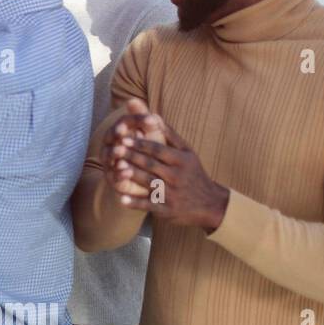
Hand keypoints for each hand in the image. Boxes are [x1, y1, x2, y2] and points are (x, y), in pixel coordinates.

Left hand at [109, 105, 229, 231]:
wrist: (208, 203)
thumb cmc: (193, 172)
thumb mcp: (187, 152)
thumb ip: (170, 135)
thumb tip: (154, 115)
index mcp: (182, 161)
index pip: (158, 150)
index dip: (140, 144)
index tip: (124, 138)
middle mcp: (177, 176)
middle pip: (150, 165)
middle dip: (131, 156)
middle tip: (114, 149)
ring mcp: (171, 194)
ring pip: (148, 182)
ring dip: (131, 175)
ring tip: (115, 168)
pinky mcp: (167, 209)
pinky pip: (149, 205)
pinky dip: (135, 202)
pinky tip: (121, 198)